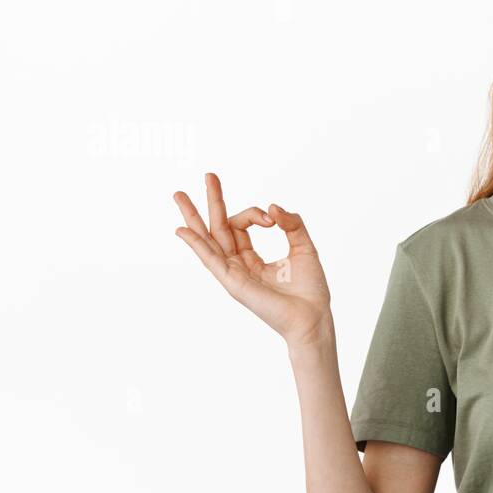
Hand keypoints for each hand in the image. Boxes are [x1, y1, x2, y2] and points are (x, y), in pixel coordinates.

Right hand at [173, 172, 332, 347]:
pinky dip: (196, 244)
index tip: (272, 219)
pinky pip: (210, 260)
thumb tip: (273, 208)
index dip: (254, 214)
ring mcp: (233, 274)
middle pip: (218, 229)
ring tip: (178, 194)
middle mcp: (239, 266)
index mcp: (253, 259)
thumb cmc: (311, 289)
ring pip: (208, 241)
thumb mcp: (304, 247)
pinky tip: (182, 230)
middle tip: (208, 175)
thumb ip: (291, 224)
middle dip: (212, 202)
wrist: (313, 317)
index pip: (241, 226)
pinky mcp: (233, 283)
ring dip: (193, 217)